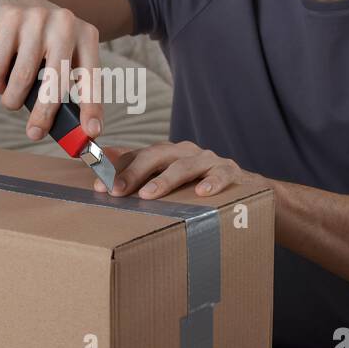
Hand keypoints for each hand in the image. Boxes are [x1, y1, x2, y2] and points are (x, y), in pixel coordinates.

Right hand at [0, 0, 102, 141]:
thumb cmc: (41, 38)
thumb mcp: (63, 51)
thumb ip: (69, 83)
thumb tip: (75, 130)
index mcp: (86, 35)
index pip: (92, 77)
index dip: (92, 107)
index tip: (92, 132)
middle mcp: (66, 24)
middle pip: (55, 82)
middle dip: (44, 114)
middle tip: (35, 134)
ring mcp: (37, 19)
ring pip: (23, 78)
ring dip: (12, 99)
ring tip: (10, 102)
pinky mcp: (10, 19)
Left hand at [93, 141, 268, 198]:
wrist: (248, 195)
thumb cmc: (199, 191)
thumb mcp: (170, 184)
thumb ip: (140, 176)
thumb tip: (103, 168)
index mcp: (166, 155)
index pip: (136, 156)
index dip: (116, 170)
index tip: (99, 187)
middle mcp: (184, 152)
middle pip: (156, 155)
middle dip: (134, 173)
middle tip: (117, 191)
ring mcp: (208, 160)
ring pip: (184, 165)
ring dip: (165, 180)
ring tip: (149, 195)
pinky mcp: (231, 172)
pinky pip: (221, 174)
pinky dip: (212, 182)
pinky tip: (202, 193)